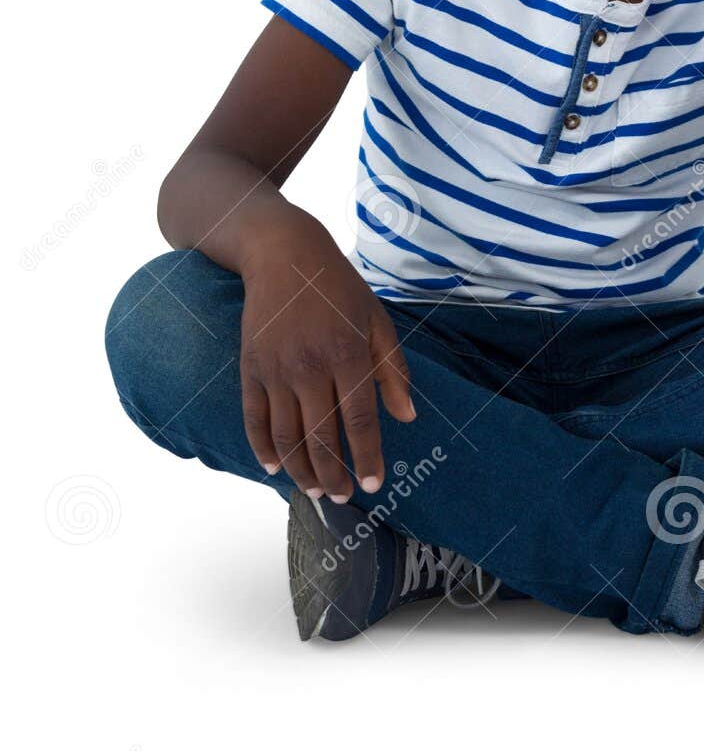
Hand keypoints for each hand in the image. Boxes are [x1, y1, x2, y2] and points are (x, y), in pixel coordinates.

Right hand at [238, 218, 415, 499]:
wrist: (282, 253)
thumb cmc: (338, 287)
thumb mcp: (378, 320)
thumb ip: (393, 371)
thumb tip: (406, 418)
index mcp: (346, 353)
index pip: (359, 420)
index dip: (366, 457)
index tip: (372, 484)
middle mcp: (308, 366)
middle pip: (320, 437)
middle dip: (332, 475)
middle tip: (342, 497)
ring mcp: (275, 369)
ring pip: (285, 436)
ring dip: (300, 471)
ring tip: (314, 490)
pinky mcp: (250, 367)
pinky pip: (254, 419)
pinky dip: (262, 448)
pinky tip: (275, 468)